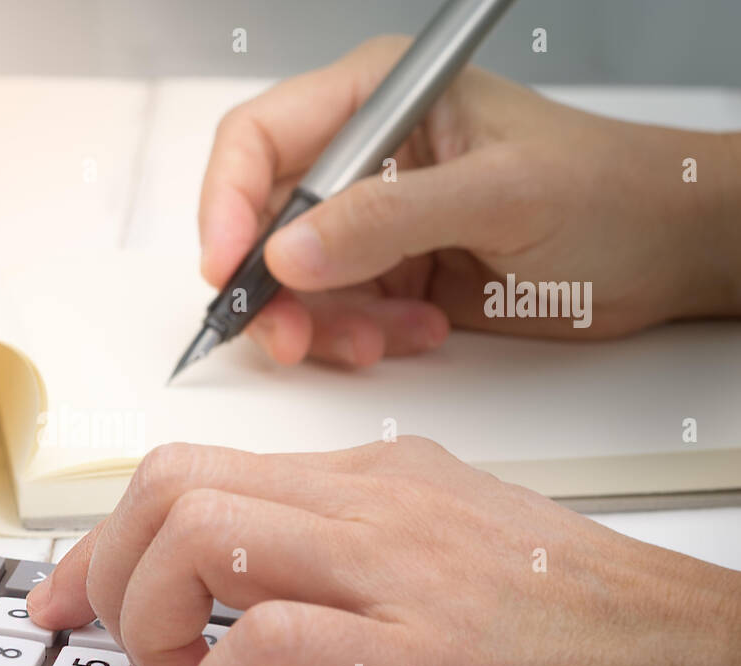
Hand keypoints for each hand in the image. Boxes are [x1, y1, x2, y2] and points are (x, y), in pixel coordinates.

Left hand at [26, 439, 740, 665]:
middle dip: (109, 577)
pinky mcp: (432, 652)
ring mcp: (400, 569)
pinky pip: (272, 645)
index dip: (100, 541)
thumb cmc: (579, 625)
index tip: (68, 599)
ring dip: (155, 628)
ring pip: (199, 536)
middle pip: (168, 487)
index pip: (187, 471)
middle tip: (139, 655)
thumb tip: (236, 600)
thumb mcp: (434, 558)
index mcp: (369, 478)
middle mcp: (373, 503)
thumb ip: (334, 559)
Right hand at [200, 36, 740, 367]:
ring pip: (291, 284)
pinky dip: (361, 338)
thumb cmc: (610, 190)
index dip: (225, 204)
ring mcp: (371, 221)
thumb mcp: (499, 195)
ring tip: (386, 338)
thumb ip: (388, 219)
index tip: (228, 272)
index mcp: (378, 100)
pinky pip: (334, 317)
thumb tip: (286, 252)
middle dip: (272, 289)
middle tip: (294, 338)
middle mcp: (362, 158)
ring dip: (325, 325)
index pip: (260, 140)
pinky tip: (418, 331)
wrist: (666, 250)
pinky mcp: (387, 274)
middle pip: (260, 224)